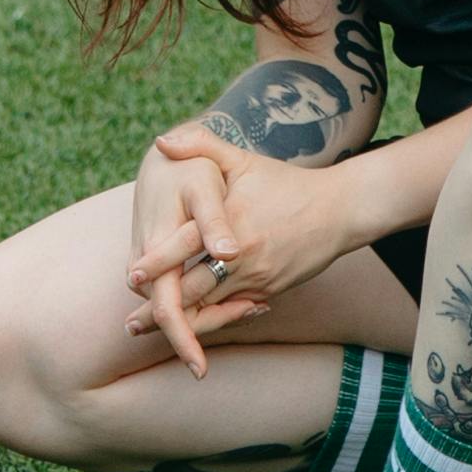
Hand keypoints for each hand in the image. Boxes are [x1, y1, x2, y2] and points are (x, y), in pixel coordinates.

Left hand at [124, 128, 331, 369]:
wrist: (340, 211)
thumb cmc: (287, 184)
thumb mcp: (243, 160)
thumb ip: (201, 146)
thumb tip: (161, 142)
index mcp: (231, 222)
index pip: (187, 246)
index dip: (159, 262)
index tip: (133, 274)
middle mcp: (243, 256)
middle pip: (195, 291)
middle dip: (161, 310)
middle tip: (131, 324)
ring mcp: (257, 278)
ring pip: (214, 310)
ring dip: (183, 323)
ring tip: (154, 329)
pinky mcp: (269, 291)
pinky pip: (235, 312)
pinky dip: (212, 320)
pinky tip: (191, 326)